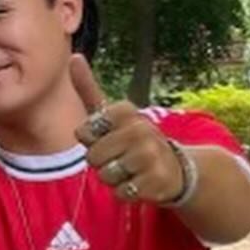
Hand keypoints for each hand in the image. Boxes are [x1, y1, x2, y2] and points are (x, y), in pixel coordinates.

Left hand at [71, 56, 183, 204]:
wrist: (175, 168)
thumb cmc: (134, 140)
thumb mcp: (113, 114)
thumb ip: (89, 89)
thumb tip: (74, 56)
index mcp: (126, 111)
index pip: (84, 132)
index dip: (92, 140)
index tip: (110, 136)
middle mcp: (140, 129)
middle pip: (92, 157)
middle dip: (102, 162)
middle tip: (121, 157)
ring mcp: (149, 155)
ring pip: (105, 176)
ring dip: (114, 178)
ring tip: (132, 170)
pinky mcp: (155, 181)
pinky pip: (120, 193)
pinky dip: (125, 193)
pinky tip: (140, 183)